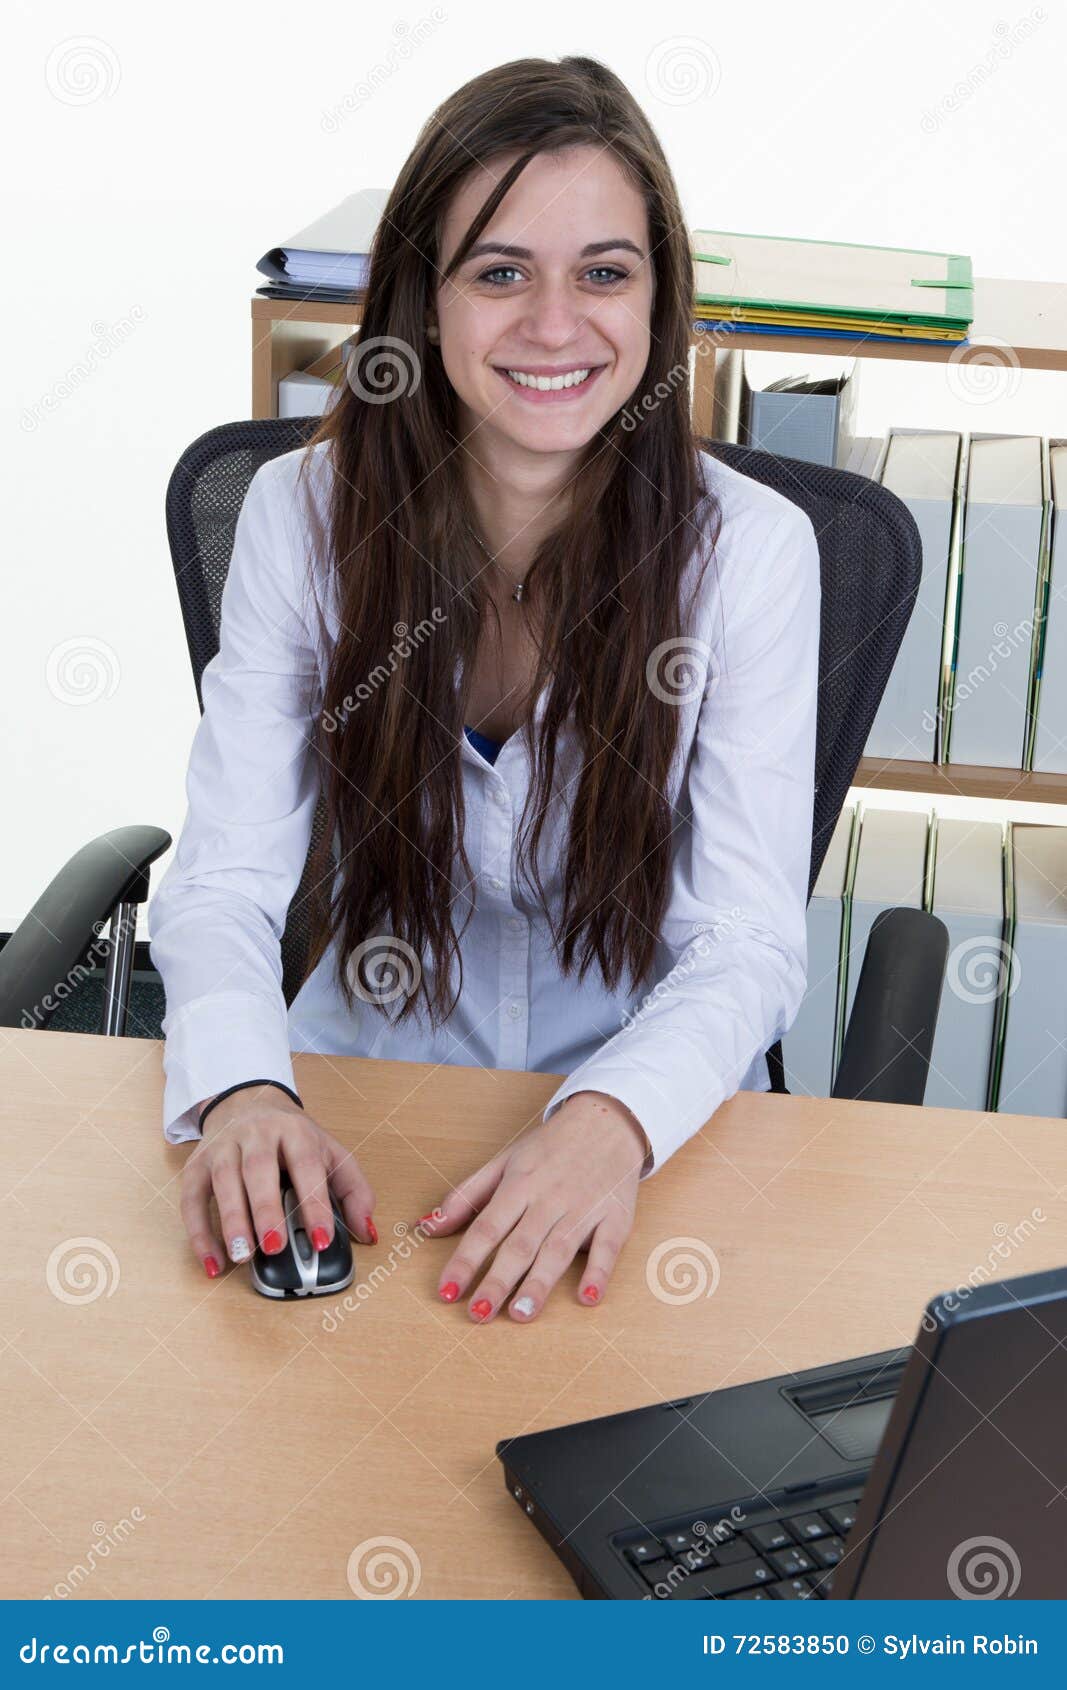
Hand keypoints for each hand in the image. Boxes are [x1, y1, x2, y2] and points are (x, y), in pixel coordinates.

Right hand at [179, 1084, 376, 1277]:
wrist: (250, 1101)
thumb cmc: (293, 1138)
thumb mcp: (330, 1153)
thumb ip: (354, 1191)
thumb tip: (367, 1232)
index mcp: (295, 1131)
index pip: (306, 1165)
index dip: (315, 1203)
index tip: (322, 1240)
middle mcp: (257, 1134)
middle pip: (259, 1169)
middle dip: (266, 1209)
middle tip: (275, 1247)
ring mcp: (224, 1147)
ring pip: (223, 1181)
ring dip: (231, 1220)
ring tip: (243, 1255)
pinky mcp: (198, 1164)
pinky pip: (192, 1198)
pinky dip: (199, 1232)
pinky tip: (213, 1260)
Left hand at [420, 1092, 649, 1321]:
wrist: (606, 1121)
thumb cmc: (551, 1147)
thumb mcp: (504, 1162)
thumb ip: (466, 1196)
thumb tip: (427, 1225)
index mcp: (519, 1184)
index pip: (486, 1227)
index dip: (464, 1260)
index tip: (446, 1291)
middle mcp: (549, 1198)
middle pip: (520, 1244)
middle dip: (498, 1282)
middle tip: (478, 1315)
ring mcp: (584, 1208)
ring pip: (558, 1250)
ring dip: (540, 1284)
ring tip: (521, 1315)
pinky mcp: (615, 1217)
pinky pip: (607, 1248)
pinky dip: (598, 1272)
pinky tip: (588, 1298)